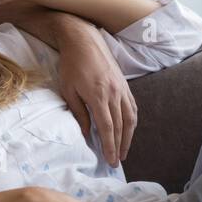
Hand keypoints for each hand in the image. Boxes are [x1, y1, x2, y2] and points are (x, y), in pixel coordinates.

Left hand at [55, 21, 136, 167]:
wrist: (83, 40)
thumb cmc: (71, 64)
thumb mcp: (68, 90)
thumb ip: (78, 113)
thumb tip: (86, 134)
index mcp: (98, 96)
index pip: (107, 128)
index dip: (109, 146)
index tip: (110, 161)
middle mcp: (114, 93)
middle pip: (121, 126)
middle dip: (120, 146)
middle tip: (118, 161)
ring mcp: (122, 88)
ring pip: (130, 117)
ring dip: (129, 136)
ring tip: (124, 150)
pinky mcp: (124, 83)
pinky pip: (132, 106)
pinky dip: (132, 120)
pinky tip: (129, 129)